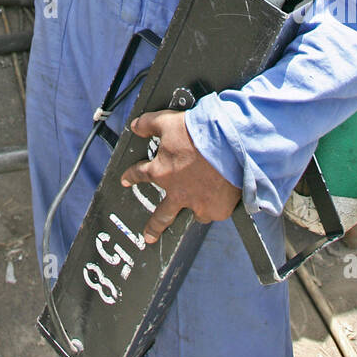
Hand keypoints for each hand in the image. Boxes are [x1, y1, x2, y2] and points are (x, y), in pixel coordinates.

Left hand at [121, 109, 241, 243]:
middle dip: (154, 227)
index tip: (125, 180)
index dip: (132, 176)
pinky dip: (216, 205)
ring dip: (194, 210)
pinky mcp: (218, 209)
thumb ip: (148, 124)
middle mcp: (177, 193)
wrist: (230, 144)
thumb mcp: (167, 121)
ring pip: (194, 214)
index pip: (141, 174)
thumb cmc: (198, 132)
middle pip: (162, 216)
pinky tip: (220, 199)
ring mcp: (198, 204)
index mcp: (161, 172)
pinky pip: (215, 211)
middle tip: (149, 236)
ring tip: (195, 213)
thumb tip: (135, 126)